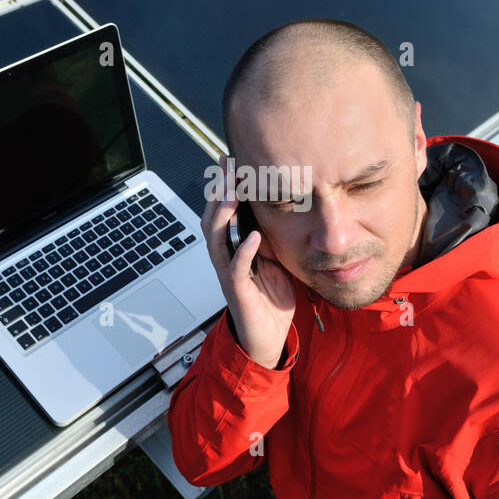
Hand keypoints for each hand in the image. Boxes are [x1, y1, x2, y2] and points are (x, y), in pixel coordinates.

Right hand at [201, 153, 296, 367]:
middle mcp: (226, 258)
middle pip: (213, 219)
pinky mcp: (238, 292)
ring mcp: (228, 274)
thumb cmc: (271, 299)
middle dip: (218, 191)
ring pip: (216, 239)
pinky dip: (243, 252)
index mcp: (235, 247)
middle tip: (227, 167)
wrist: (269, 338)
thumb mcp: (276, 259)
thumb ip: (274, 235)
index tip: (230, 160)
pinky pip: (235, 269)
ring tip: (231, 192)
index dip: (224, 186)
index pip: (223, 211)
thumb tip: (286, 206)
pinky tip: (252, 236)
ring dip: (223, 215)